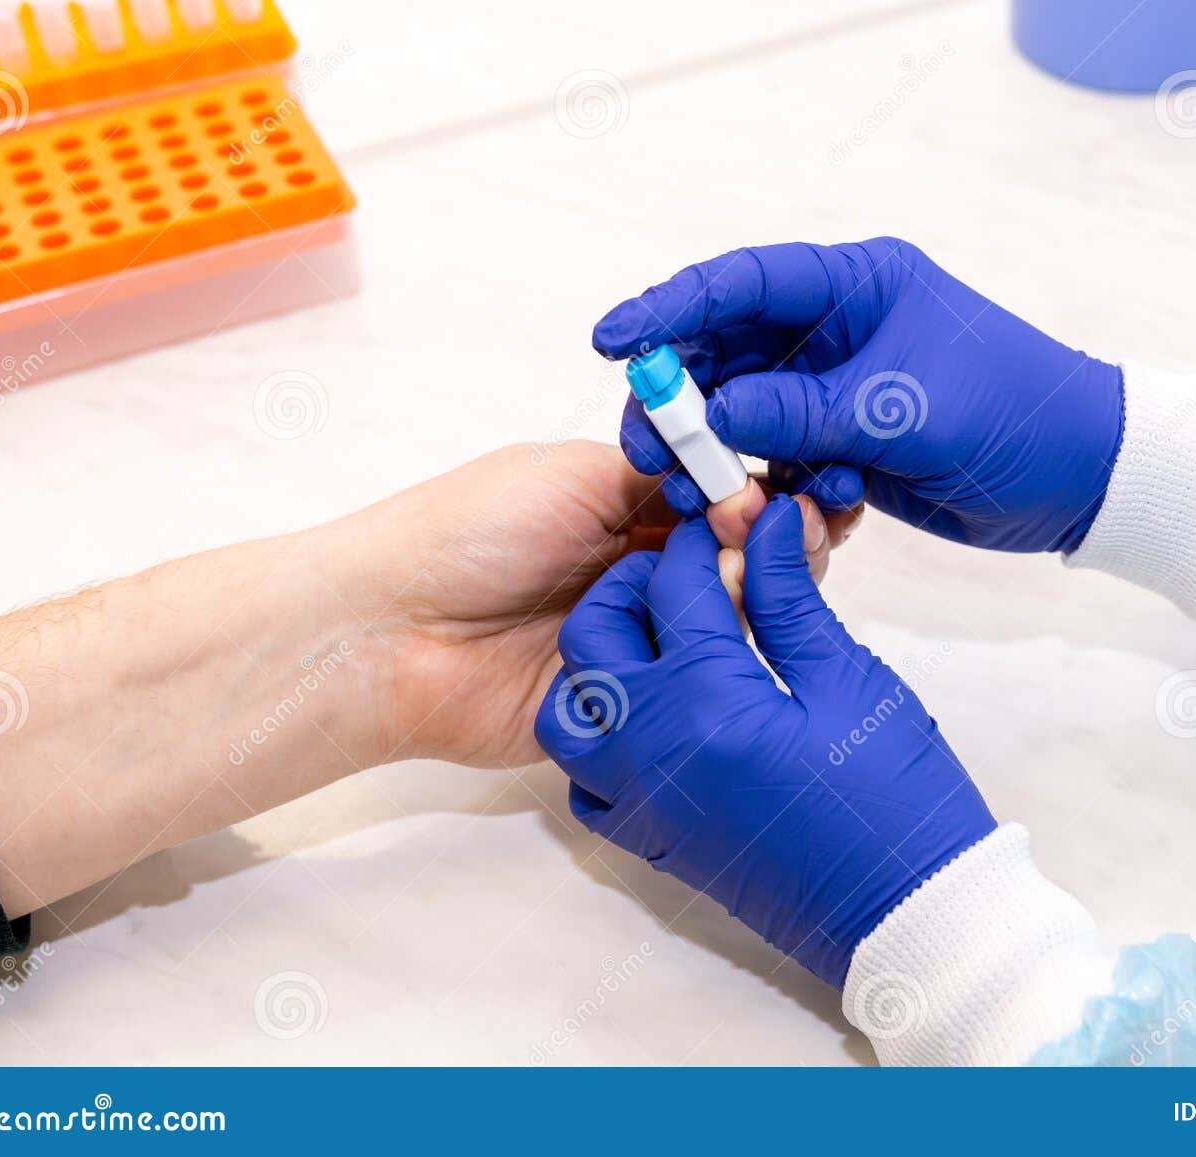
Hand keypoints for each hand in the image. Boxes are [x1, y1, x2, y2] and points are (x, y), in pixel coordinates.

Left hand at [357, 441, 855, 767]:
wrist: (395, 631)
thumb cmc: (472, 533)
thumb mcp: (577, 474)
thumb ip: (668, 474)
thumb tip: (749, 485)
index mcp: (628, 508)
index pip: (724, 500)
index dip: (766, 498)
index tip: (800, 494)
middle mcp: (642, 574)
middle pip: (740, 562)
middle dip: (776, 543)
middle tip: (794, 533)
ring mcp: (642, 641)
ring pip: (731, 623)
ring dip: (748, 593)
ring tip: (735, 576)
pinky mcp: (636, 705)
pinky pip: (698, 689)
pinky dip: (722, 660)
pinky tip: (726, 636)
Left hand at [532, 496, 997, 984]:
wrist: (905, 917)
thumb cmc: (894, 799)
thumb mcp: (848, 681)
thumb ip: (790, 599)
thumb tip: (768, 524)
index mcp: (709, 701)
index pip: (677, 585)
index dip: (703, 536)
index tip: (731, 519)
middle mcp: (653, 750)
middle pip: (599, 633)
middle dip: (637, 585)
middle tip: (690, 573)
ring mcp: (641, 800)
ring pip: (574, 707)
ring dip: (606, 661)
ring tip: (665, 645)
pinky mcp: (648, 838)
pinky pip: (587, 778)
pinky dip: (604, 736)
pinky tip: (659, 717)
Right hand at [594, 237, 1123, 552]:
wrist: (1084, 478)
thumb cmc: (1014, 414)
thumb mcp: (903, 408)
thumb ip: (802, 411)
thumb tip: (712, 417)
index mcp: (855, 285)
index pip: (740, 285)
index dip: (668, 309)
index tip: (612, 343)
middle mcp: (838, 330)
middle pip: (727, 355)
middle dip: (684, 404)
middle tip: (649, 452)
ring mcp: (840, 391)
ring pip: (748, 420)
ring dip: (726, 462)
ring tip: (713, 504)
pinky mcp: (848, 446)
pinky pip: (783, 465)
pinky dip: (777, 492)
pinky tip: (803, 513)